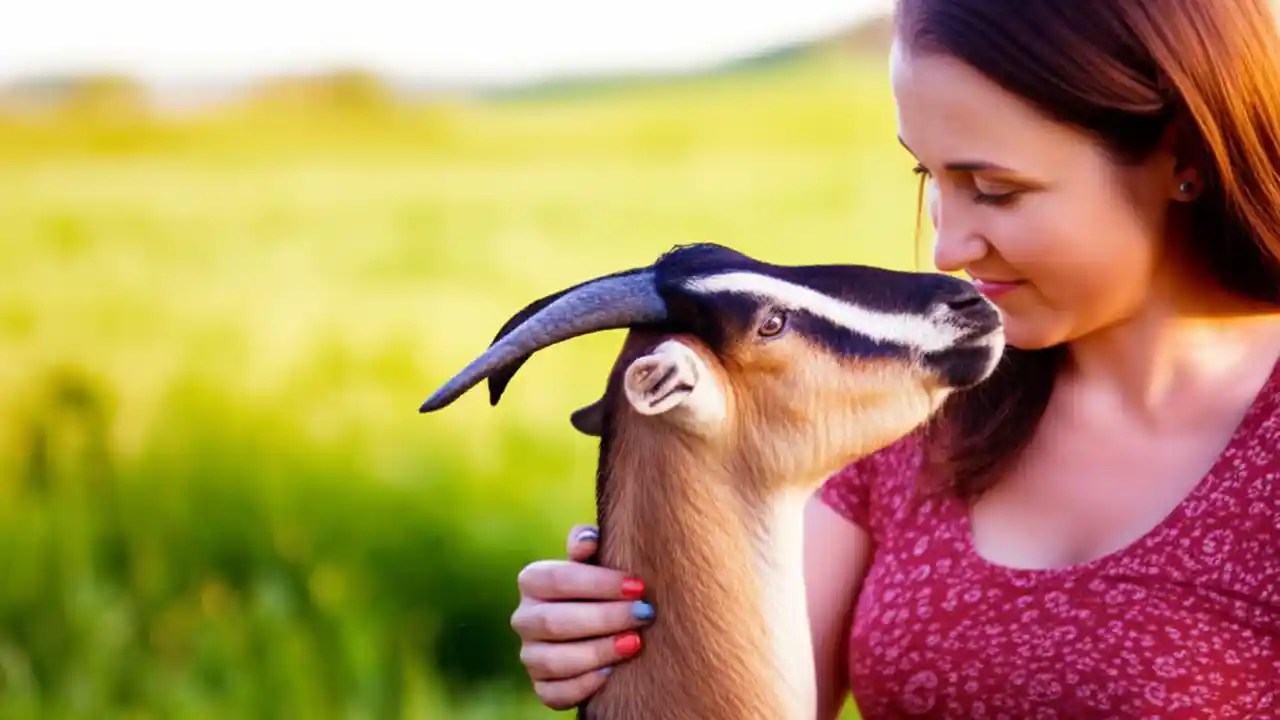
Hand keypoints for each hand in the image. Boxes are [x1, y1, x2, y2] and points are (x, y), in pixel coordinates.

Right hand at [510, 524, 655, 709]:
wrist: (598, 625)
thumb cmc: (600, 586)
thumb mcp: (595, 561)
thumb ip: (588, 544)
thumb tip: (588, 540)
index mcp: (532, 580)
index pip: (557, 579)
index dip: (599, 583)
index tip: (638, 586)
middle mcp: (524, 618)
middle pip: (556, 621)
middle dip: (605, 618)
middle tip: (644, 614)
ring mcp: (530, 655)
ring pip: (554, 660)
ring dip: (598, 651)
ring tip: (634, 643)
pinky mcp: (541, 686)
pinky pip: (554, 693)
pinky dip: (583, 685)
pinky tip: (611, 674)